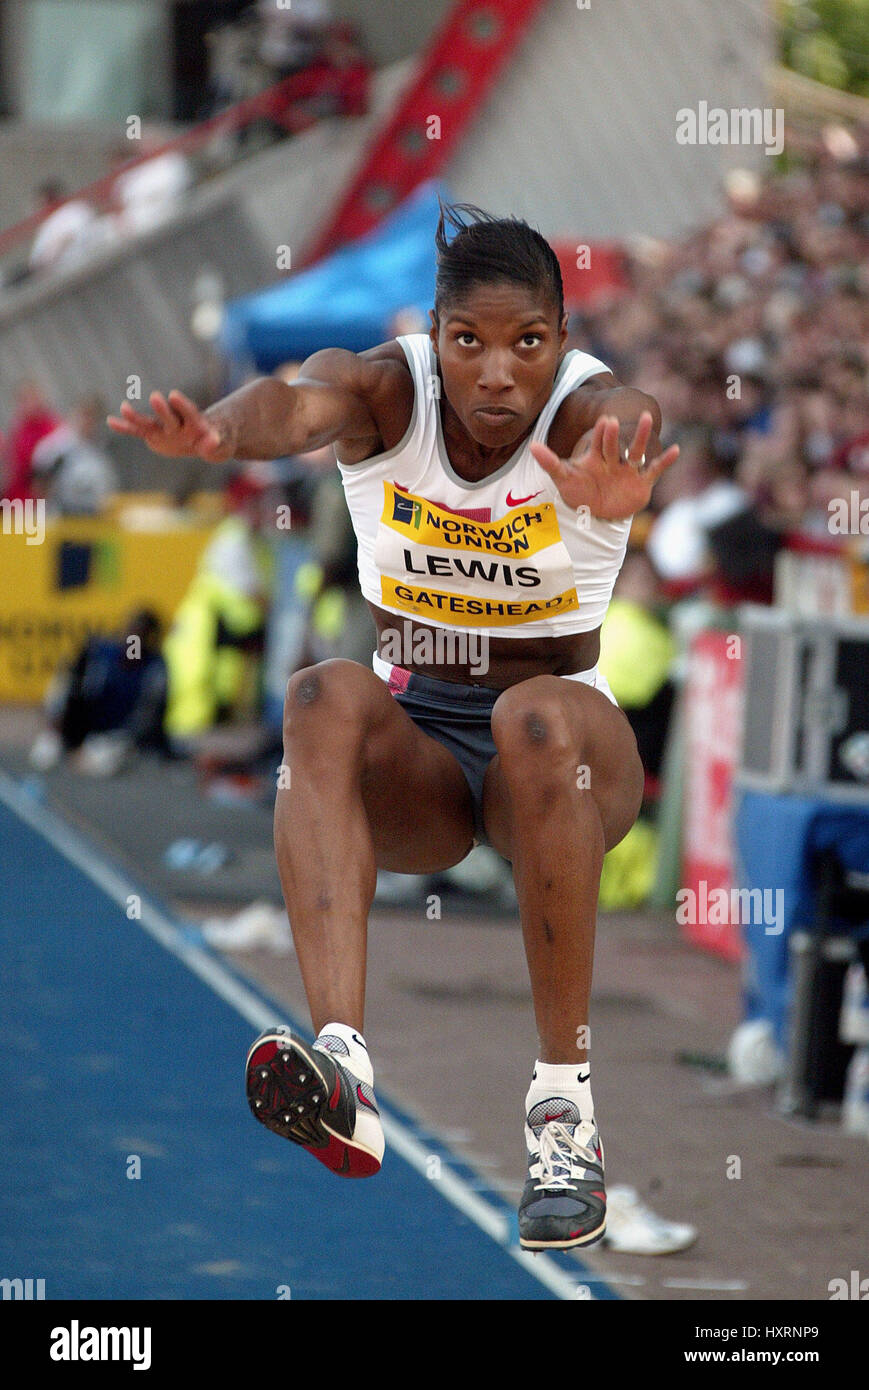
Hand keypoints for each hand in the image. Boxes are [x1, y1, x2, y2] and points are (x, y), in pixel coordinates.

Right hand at [106, 390, 232, 462]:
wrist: (201, 440)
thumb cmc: (215, 441)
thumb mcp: (219, 446)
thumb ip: (213, 444)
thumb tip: (213, 441)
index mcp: (194, 423)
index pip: (189, 412)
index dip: (182, 405)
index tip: (174, 395)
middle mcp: (177, 422)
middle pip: (169, 417)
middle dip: (162, 409)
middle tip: (155, 397)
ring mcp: (163, 428)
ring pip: (149, 423)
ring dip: (136, 417)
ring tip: (123, 407)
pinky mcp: (154, 435)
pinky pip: (138, 432)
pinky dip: (126, 427)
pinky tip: (110, 422)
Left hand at [530, 411, 678, 520]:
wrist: (596, 514)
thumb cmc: (579, 493)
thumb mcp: (564, 478)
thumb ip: (550, 462)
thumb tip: (532, 447)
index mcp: (596, 455)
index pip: (598, 441)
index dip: (601, 432)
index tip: (603, 420)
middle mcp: (614, 459)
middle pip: (615, 444)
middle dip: (615, 434)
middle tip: (614, 420)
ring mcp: (629, 470)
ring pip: (636, 450)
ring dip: (641, 435)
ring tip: (647, 417)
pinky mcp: (642, 483)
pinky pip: (654, 470)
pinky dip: (664, 461)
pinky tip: (675, 449)